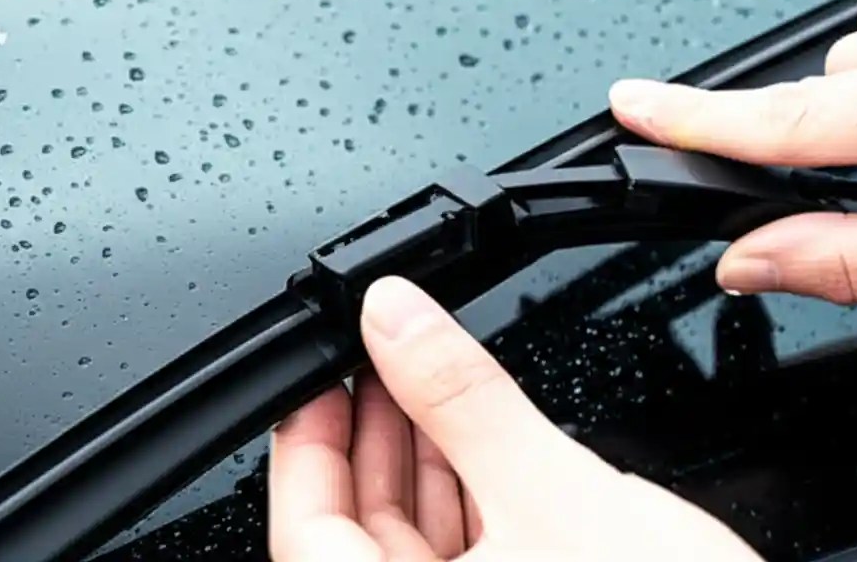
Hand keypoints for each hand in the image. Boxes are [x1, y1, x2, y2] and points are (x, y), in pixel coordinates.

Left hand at [269, 276, 762, 561]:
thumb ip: (463, 400)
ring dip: (420, 455)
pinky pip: (474, 549)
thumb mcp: (552, 494)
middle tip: (378, 353)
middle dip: (370, 432)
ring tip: (419, 375)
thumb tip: (394, 319)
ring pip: (417, 539)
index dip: (304, 441)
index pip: (305, 531)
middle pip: (356, 530)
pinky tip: (478, 436)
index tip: (319, 370)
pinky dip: (470, 489)